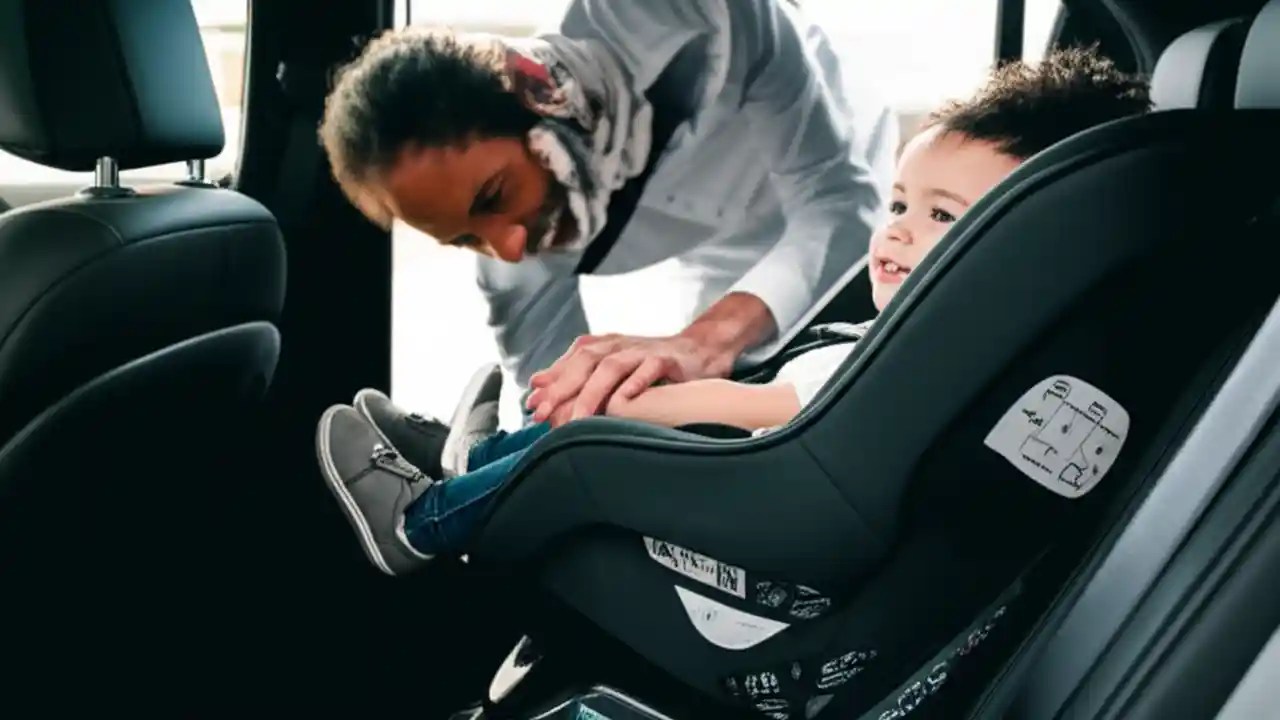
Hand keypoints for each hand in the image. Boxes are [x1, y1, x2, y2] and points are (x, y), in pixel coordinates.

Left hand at [524, 334, 728, 426]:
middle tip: (545, 415)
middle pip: (585, 362)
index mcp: (601, 347)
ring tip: (578, 418)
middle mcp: (618, 345)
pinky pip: (650, 367)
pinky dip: (637, 381)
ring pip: (612, 367)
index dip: (550, 383)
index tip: (532, 408)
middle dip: (562, 388)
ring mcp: (642, 351)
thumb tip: (536, 387)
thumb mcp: (609, 371)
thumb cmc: (647, 367)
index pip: (569, 363)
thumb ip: (574, 378)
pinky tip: (624, 399)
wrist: (697, 352)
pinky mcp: (667, 359)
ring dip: (593, 393)